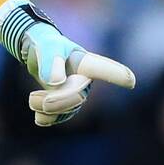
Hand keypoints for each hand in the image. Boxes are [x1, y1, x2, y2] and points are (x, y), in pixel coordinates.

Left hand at [0, 0, 135, 127]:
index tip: (131, 80)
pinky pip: (56, 119)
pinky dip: (43, 118)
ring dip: (45, 108)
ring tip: (32, 98)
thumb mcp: (46, 46)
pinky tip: (37, 111)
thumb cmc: (46, 45)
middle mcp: (85, 81)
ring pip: (66, 110)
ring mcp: (76, 95)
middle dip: (56, 100)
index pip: (103, 68)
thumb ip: (51, 61)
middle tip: (33, 97)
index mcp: (85, 63)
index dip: (117, 75)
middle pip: (77, 98)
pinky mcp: (65, 107)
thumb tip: (56, 83)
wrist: (37, 53)